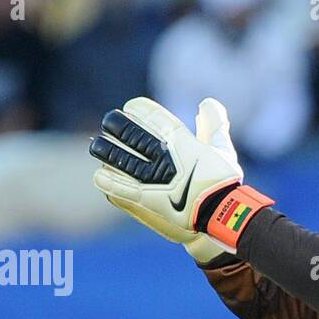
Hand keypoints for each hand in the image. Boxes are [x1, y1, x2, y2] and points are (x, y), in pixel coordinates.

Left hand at [90, 97, 244, 260]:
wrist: (220, 215)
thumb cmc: (222, 183)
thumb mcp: (221, 149)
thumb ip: (213, 124)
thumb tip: (206, 103)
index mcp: (184, 143)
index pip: (157, 119)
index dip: (142, 110)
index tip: (131, 106)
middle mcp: (165, 158)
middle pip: (134, 136)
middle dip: (119, 126)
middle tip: (109, 120)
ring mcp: (154, 179)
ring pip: (123, 159)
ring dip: (108, 151)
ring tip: (96, 145)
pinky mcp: (146, 200)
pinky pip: (121, 188)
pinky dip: (109, 181)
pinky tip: (98, 176)